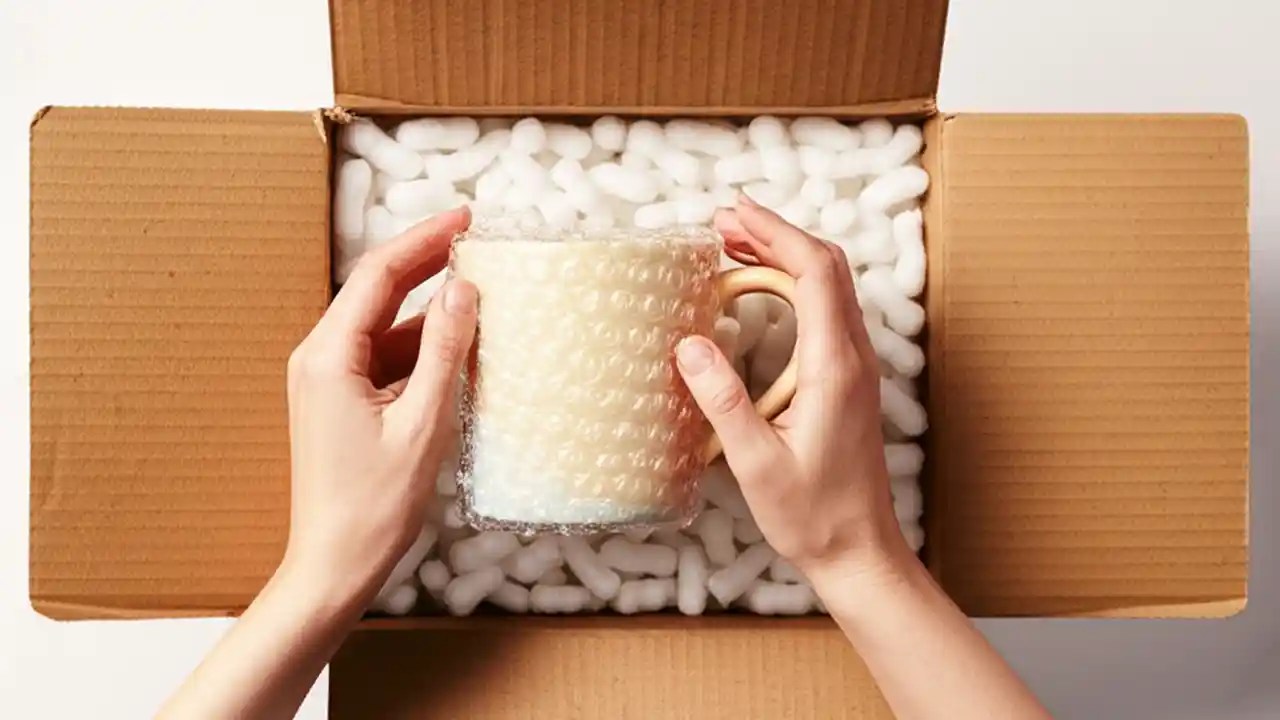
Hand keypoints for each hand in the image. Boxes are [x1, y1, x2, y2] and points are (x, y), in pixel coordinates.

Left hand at [283, 207, 476, 599]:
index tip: (464, 216)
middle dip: (427, 262)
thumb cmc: (374, 504)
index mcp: (328, 356)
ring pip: (387, 327)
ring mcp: (329, 381)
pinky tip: (462, 349)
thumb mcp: (423, 423)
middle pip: (379, 292)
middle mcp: (320, 359)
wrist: (334, 565)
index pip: (379, 274)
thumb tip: (464, 289)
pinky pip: (387, 359)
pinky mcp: (342, 402)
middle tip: (475, 237)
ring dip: (431, 312)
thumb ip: (445, 351)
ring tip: (483, 296)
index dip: (423, 239)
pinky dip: (423, 350)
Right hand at [675, 197, 908, 581]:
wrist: (859, 551)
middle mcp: (854, 358)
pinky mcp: (849, 381)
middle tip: (724, 223)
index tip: (733, 213)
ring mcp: (856, 368)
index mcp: (835, 368)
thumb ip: (723, 402)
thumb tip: (688, 345)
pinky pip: (829, 311)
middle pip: (828, 267)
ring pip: (832, 286)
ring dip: (787, 255)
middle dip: (777, 233)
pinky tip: (762, 293)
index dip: (775, 232)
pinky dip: (795, 284)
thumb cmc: (812, 515)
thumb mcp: (756, 464)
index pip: (815, 272)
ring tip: (735, 246)